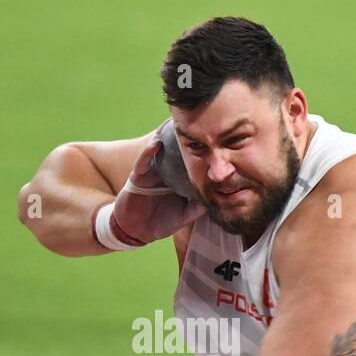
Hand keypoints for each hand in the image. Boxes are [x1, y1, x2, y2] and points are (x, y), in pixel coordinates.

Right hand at [106, 123, 207, 245]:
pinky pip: (143, 161)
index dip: (199, 151)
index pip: (188, 161)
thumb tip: (218, 201)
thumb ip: (198, 207)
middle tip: (198, 124)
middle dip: (184, 138)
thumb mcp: (184, 215)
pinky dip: (148, 152)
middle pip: (175, 151)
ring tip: (177, 126)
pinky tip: (156, 144)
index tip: (213, 140)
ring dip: (166, 138)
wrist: (137, 231)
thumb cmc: (160, 221)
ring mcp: (152, 172)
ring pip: (160, 151)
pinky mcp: (138, 176)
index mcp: (176, 179)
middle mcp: (165, 172)